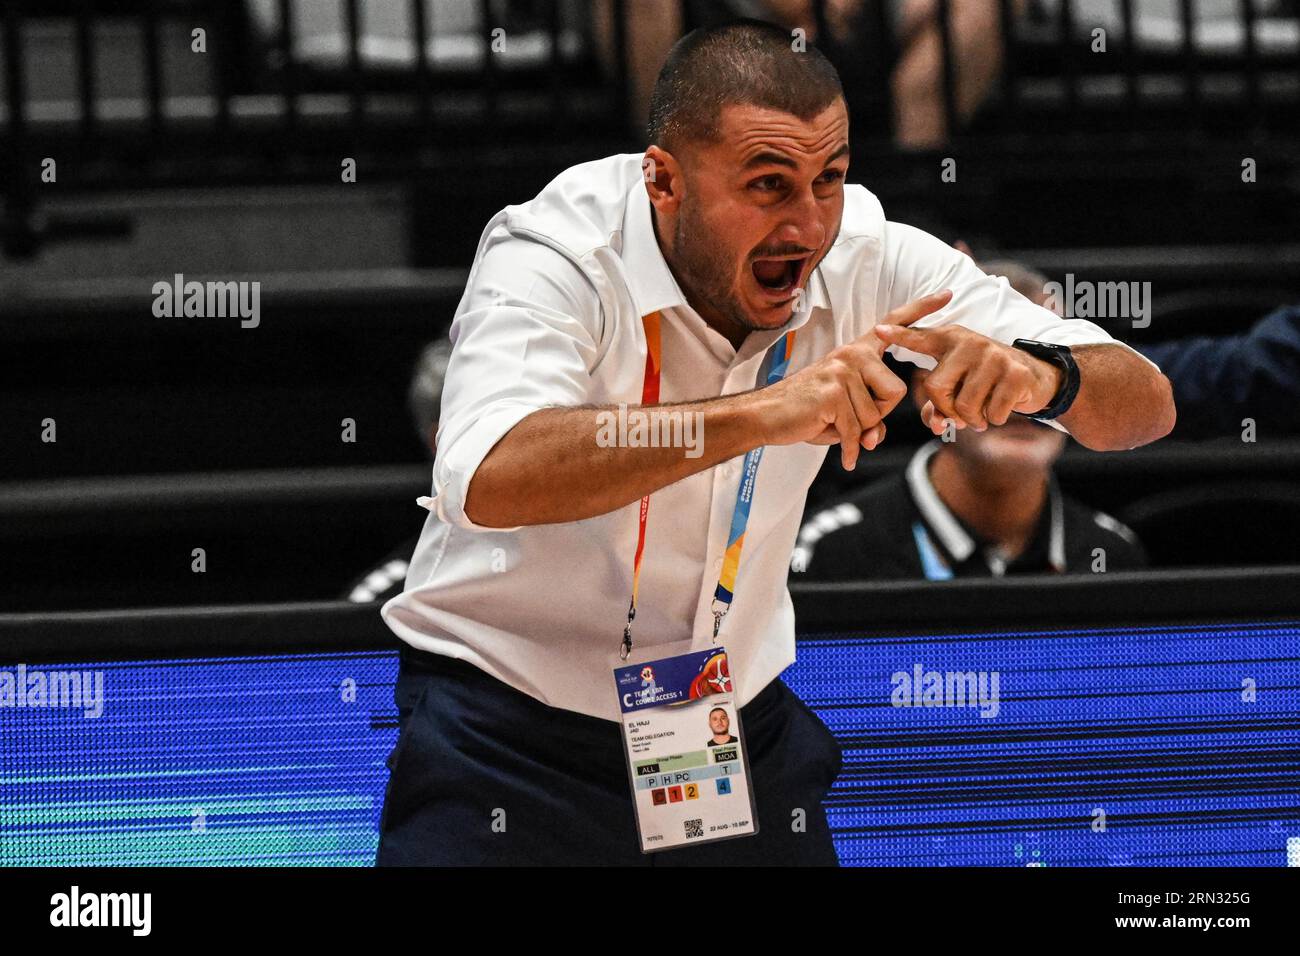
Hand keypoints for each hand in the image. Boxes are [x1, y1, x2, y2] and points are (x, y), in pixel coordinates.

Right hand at [759, 291, 952, 468]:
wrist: (766, 414)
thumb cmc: (807, 412)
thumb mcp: (845, 413)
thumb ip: (869, 419)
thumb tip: (875, 437)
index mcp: (857, 352)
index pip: (894, 324)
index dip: (921, 310)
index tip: (947, 294)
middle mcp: (851, 354)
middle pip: (895, 392)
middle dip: (877, 415)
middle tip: (848, 418)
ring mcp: (841, 370)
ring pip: (874, 416)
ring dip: (857, 432)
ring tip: (832, 424)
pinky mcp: (832, 392)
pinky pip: (856, 430)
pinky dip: (850, 448)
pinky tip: (846, 457)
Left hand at [872, 318, 1062, 432]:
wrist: (1037, 377)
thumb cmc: (987, 382)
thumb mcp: (960, 386)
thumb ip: (939, 404)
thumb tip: (936, 425)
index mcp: (949, 341)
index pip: (919, 338)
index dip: (899, 336)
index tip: (878, 330)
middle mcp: (969, 342)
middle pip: (935, 388)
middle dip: (946, 410)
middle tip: (960, 415)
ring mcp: (993, 355)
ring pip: (964, 405)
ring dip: (972, 419)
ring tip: (981, 413)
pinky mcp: (1015, 372)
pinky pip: (991, 412)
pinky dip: (994, 419)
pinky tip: (1000, 409)